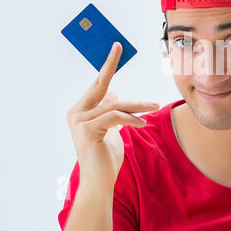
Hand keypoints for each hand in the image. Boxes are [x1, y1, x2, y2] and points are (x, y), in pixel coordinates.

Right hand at [66, 41, 158, 188]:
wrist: (98, 183)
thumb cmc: (105, 159)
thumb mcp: (110, 131)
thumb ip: (110, 113)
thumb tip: (112, 94)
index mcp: (80, 111)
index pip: (97, 86)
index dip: (106, 66)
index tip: (115, 48)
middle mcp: (76, 113)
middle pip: (101, 87)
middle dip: (109, 64)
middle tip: (118, 46)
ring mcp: (79, 121)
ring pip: (114, 104)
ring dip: (137, 104)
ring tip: (154, 105)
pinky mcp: (87, 130)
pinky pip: (115, 117)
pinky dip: (131, 118)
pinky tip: (141, 123)